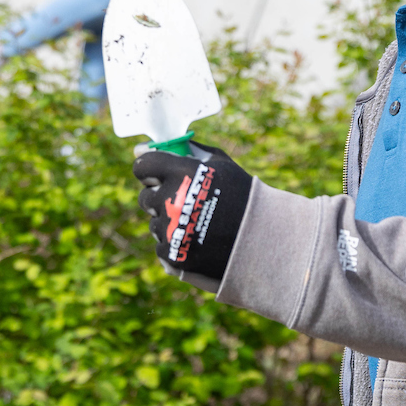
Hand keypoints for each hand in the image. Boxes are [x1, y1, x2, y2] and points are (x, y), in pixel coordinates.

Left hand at [131, 143, 251, 282]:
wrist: (264, 239)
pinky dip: (176, 246)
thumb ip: (183, 152)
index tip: (158, 176)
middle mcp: (173, 201)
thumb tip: (142, 148)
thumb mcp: (219, 165)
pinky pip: (162, 247)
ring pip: (154, 225)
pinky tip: (199, 242)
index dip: (149, 171)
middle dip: (160, 198)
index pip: (143, 166)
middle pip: (145, 198)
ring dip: (169, 224)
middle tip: (185, 203)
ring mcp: (172, 231)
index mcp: (183, 174)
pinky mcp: (174, 256)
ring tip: (199, 225)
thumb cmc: (241, 196)